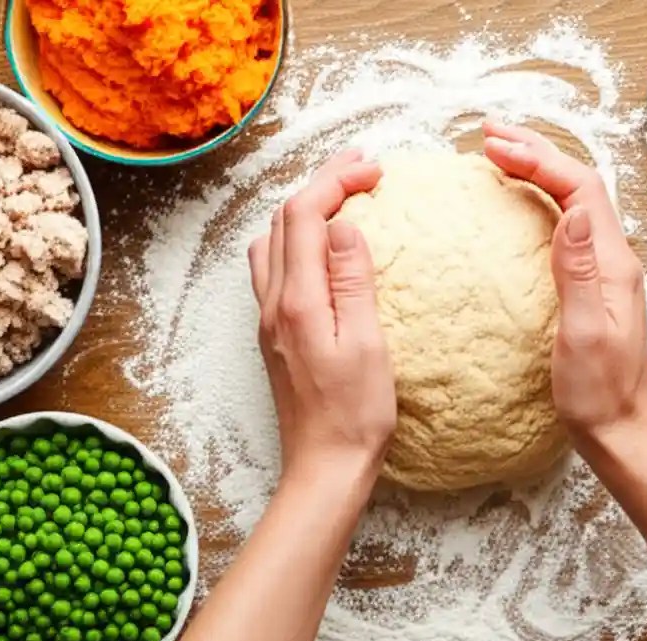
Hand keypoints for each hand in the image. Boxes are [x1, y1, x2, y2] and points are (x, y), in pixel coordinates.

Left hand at [248, 150, 396, 482]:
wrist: (324, 467)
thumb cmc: (354, 415)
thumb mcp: (366, 344)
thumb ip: (352, 280)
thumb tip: (342, 225)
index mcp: (297, 300)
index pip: (305, 215)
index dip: (336, 180)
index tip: (375, 170)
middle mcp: (274, 303)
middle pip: (285, 219)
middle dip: (321, 183)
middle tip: (363, 168)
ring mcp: (270, 319)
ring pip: (274, 241)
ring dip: (305, 209)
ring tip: (344, 198)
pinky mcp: (276, 334)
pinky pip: (276, 268)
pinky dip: (298, 240)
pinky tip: (324, 249)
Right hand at [482, 122, 646, 450]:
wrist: (621, 432)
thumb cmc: (599, 394)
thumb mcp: (585, 334)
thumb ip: (578, 272)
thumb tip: (571, 211)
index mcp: (612, 264)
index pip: (579, 189)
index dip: (538, 159)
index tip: (495, 148)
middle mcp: (611, 259)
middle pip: (577, 184)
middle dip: (536, 151)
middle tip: (489, 134)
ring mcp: (602, 271)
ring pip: (571, 201)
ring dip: (537, 170)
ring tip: (499, 153)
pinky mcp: (589, 286)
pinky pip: (563, 226)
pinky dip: (538, 201)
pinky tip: (514, 205)